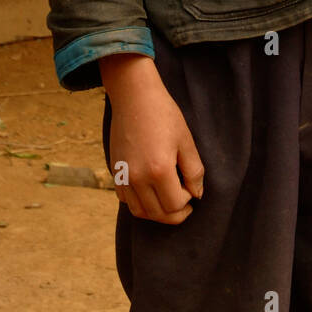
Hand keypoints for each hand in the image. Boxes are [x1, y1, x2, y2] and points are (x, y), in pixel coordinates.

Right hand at [100, 54, 204, 223]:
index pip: (175, 205)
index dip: (188, 201)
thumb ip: (194, 171)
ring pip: (139, 211)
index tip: (191, 188)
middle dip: (175, 213)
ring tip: (168, 201)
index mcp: (159, 170)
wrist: (134, 96)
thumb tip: (196, 195)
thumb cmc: (164, 114)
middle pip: (157, 214)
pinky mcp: (115, 171)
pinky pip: (126, 199)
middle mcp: (137, 178)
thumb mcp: (186, 140)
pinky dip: (139, 203)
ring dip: (156, 212)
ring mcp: (123, 175)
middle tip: (186, 203)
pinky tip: (151, 191)